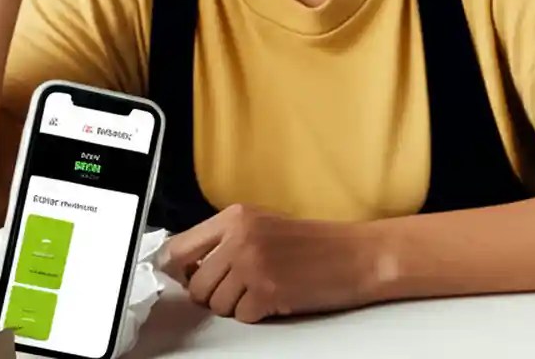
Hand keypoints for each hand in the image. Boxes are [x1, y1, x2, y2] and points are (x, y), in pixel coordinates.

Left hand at [161, 205, 379, 323]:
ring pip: (216, 304)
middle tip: (238, 290)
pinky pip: (241, 317)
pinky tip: (276, 299)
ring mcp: (252, 265)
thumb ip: (226, 239)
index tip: (183, 278)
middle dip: (212, 294)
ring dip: (235, 306)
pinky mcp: (267, 292)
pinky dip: (256, 315)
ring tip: (262, 291)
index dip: (177, 270)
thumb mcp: (264, 225)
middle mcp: (239, 238)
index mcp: (235, 217)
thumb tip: (187, 266)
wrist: (357, 255)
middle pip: (196, 283)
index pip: (180, 247)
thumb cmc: (315, 243)